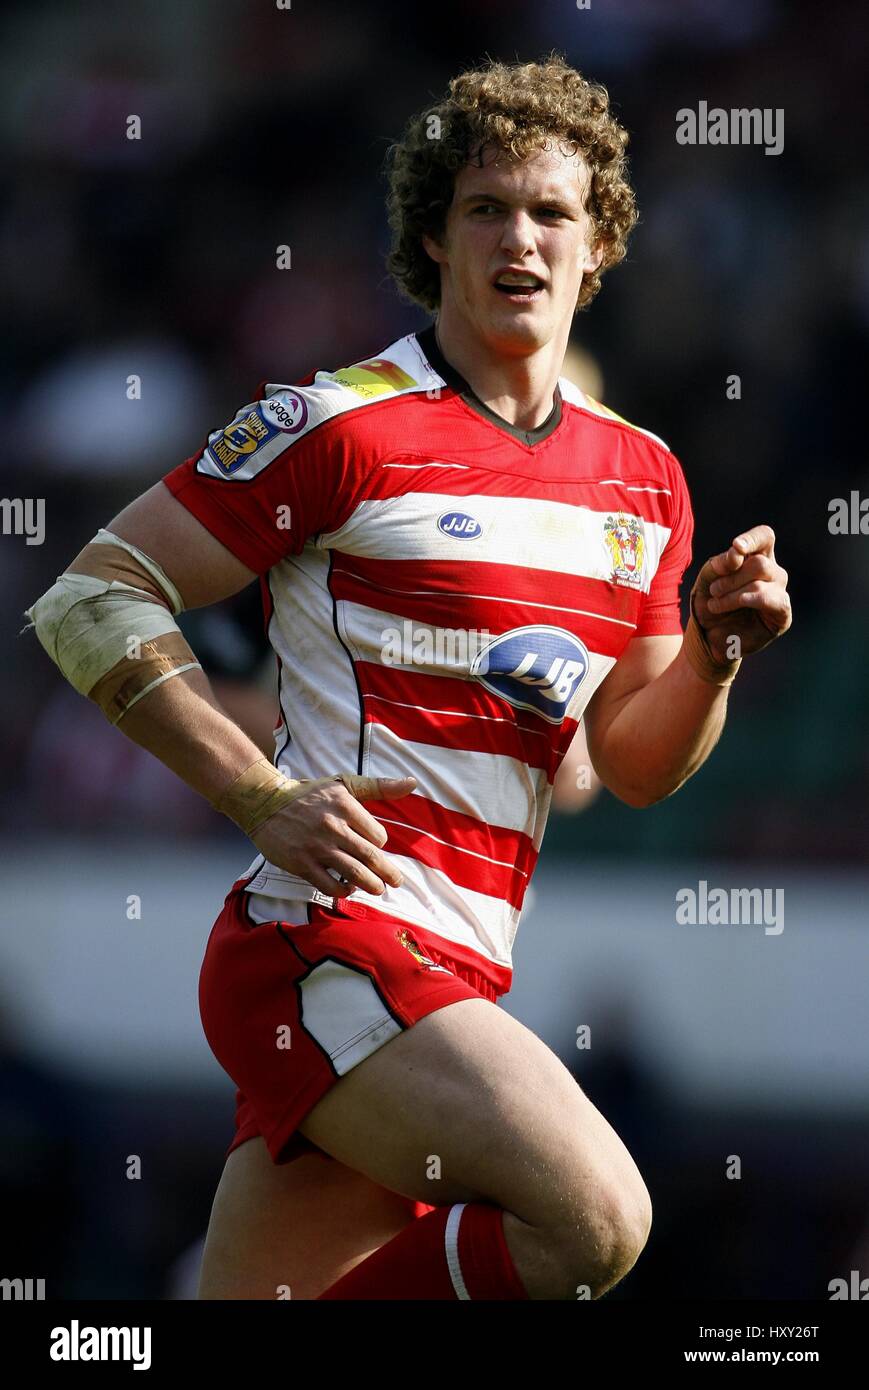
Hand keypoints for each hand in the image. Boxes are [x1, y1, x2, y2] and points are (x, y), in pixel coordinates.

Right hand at [250, 774, 416, 898]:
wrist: (265, 803)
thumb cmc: (309, 794)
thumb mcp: (344, 783)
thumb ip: (379, 786)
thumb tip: (412, 783)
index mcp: (347, 806)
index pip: (378, 836)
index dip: (380, 844)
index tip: (375, 847)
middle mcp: (334, 827)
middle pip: (371, 857)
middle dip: (388, 873)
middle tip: (396, 881)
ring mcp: (317, 847)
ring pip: (354, 874)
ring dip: (371, 885)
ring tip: (378, 889)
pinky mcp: (302, 863)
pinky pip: (328, 884)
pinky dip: (342, 890)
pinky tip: (346, 887)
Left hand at [691, 525, 791, 662]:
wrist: (708, 635)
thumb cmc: (710, 601)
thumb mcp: (707, 578)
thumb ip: (719, 563)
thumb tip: (737, 553)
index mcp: (756, 556)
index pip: (764, 536)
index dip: (752, 539)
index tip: (736, 548)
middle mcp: (772, 572)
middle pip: (760, 563)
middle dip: (731, 577)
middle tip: (714, 590)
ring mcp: (779, 592)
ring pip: (762, 582)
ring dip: (733, 593)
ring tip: (715, 604)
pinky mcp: (783, 613)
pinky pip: (772, 599)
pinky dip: (750, 599)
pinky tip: (738, 604)